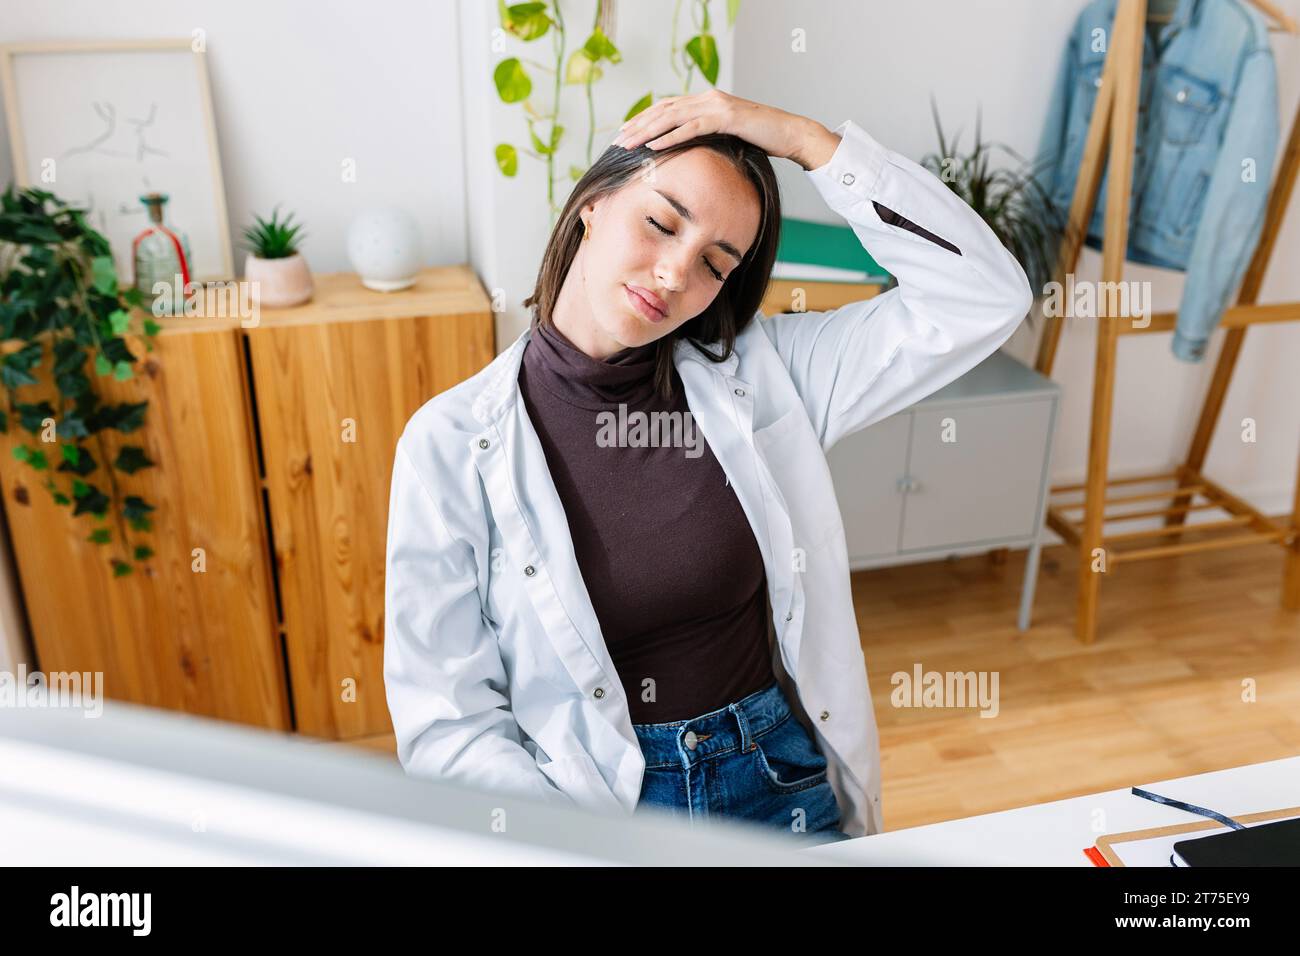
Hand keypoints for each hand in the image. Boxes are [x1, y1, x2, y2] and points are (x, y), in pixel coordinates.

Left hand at [611, 89, 839, 171]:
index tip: (624, 133)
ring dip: (646, 130)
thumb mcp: (729, 138)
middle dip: (637, 125)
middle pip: (663, 110)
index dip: (643, 119)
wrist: (791, 134)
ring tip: (627, 144)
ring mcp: (717, 106)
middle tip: (616, 140)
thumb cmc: (763, 140)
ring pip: (672, 116)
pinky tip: (653, 145)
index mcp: (706, 102)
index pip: (667, 108)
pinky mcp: (727, 117)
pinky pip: (692, 127)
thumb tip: (691, 154)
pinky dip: (670, 136)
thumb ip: (709, 138)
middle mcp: (708, 98)